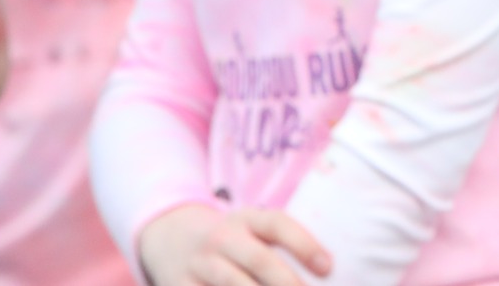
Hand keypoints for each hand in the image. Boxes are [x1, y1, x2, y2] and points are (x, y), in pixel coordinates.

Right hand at [140, 203, 331, 285]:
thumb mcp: (250, 230)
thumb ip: (281, 246)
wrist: (171, 238)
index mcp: (246, 219)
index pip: (278, 225)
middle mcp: (222, 238)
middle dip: (286, 282)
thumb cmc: (232, 241)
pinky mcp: (179, 285)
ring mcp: (199, 263)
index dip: (304, 244)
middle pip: (259, 259)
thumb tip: (324, 274)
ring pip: (233, 284)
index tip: (327, 268)